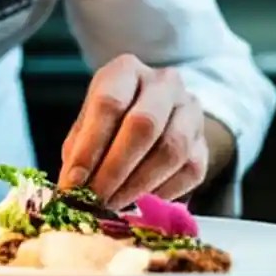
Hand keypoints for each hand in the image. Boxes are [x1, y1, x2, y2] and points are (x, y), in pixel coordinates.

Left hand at [58, 54, 209, 209]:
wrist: (159, 115)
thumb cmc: (112, 119)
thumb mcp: (88, 122)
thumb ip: (79, 150)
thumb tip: (71, 188)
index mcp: (127, 70)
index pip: (109, 103)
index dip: (90, 146)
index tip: (74, 181)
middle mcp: (164, 83)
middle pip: (144, 125)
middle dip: (115, 169)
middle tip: (94, 198)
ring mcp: (190, 112)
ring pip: (171, 150)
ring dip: (138, 185)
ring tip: (112, 204)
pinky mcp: (204, 143)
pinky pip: (189, 172)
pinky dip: (161, 193)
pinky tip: (138, 202)